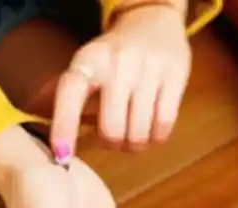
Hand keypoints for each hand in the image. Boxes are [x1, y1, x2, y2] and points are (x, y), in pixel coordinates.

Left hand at [51, 4, 191, 155]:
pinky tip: (152, 132)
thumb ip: (75, 102)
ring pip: (139, 132)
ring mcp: (149, 67)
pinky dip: (156, 138)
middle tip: (116, 139)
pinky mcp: (175, 75)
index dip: (64, 128)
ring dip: (135, 145)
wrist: (153, 20)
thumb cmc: (115, 57)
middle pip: (111, 128)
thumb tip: (62, 150)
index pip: (70, 94)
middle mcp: (117, 62)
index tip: (62, 156)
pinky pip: (164, 126)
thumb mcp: (88, 67)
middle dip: (113, 144)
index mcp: (89, 60)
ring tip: (134, 136)